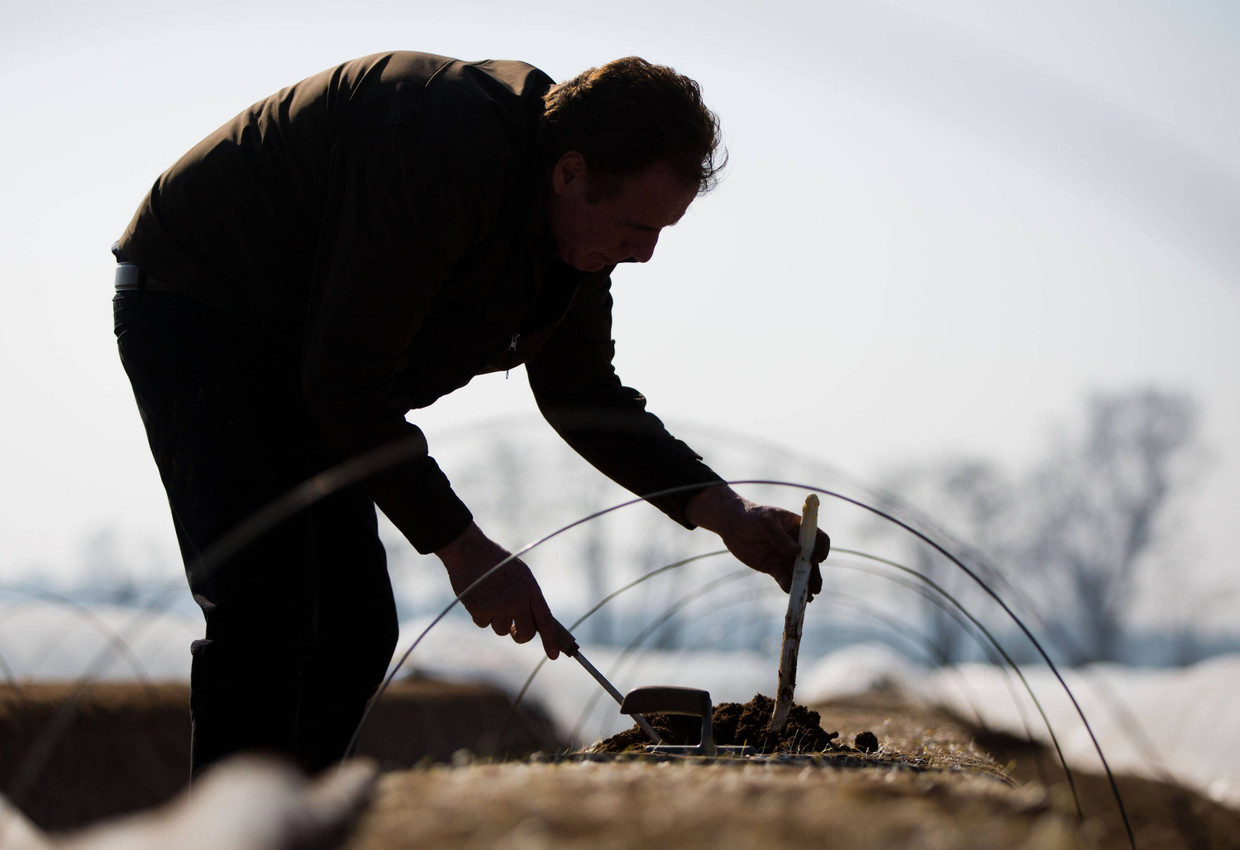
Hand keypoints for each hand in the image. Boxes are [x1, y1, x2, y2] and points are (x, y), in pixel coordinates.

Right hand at [435, 523, 560, 658]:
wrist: (470, 550)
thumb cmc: (496, 562)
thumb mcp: (521, 574)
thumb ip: (528, 597)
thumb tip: (534, 623)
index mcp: (531, 589)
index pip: (545, 620)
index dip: (551, 640)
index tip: (553, 656)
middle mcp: (518, 600)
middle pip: (526, 633)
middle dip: (520, 635)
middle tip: (515, 630)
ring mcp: (499, 606)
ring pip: (502, 630)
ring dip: (496, 620)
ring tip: (490, 598)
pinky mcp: (481, 610)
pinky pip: (483, 623)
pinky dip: (480, 614)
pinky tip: (478, 597)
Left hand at [685, 486, 828, 598]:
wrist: (731, 524)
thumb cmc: (751, 516)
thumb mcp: (765, 521)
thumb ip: (779, 536)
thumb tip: (796, 552)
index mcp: (798, 528)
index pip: (818, 538)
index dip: (821, 549)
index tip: (816, 559)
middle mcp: (795, 544)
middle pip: (810, 561)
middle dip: (814, 575)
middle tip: (815, 588)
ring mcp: (784, 557)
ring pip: (798, 573)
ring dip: (804, 585)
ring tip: (807, 597)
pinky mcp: (773, 567)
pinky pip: (783, 578)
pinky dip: (788, 586)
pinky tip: (790, 592)